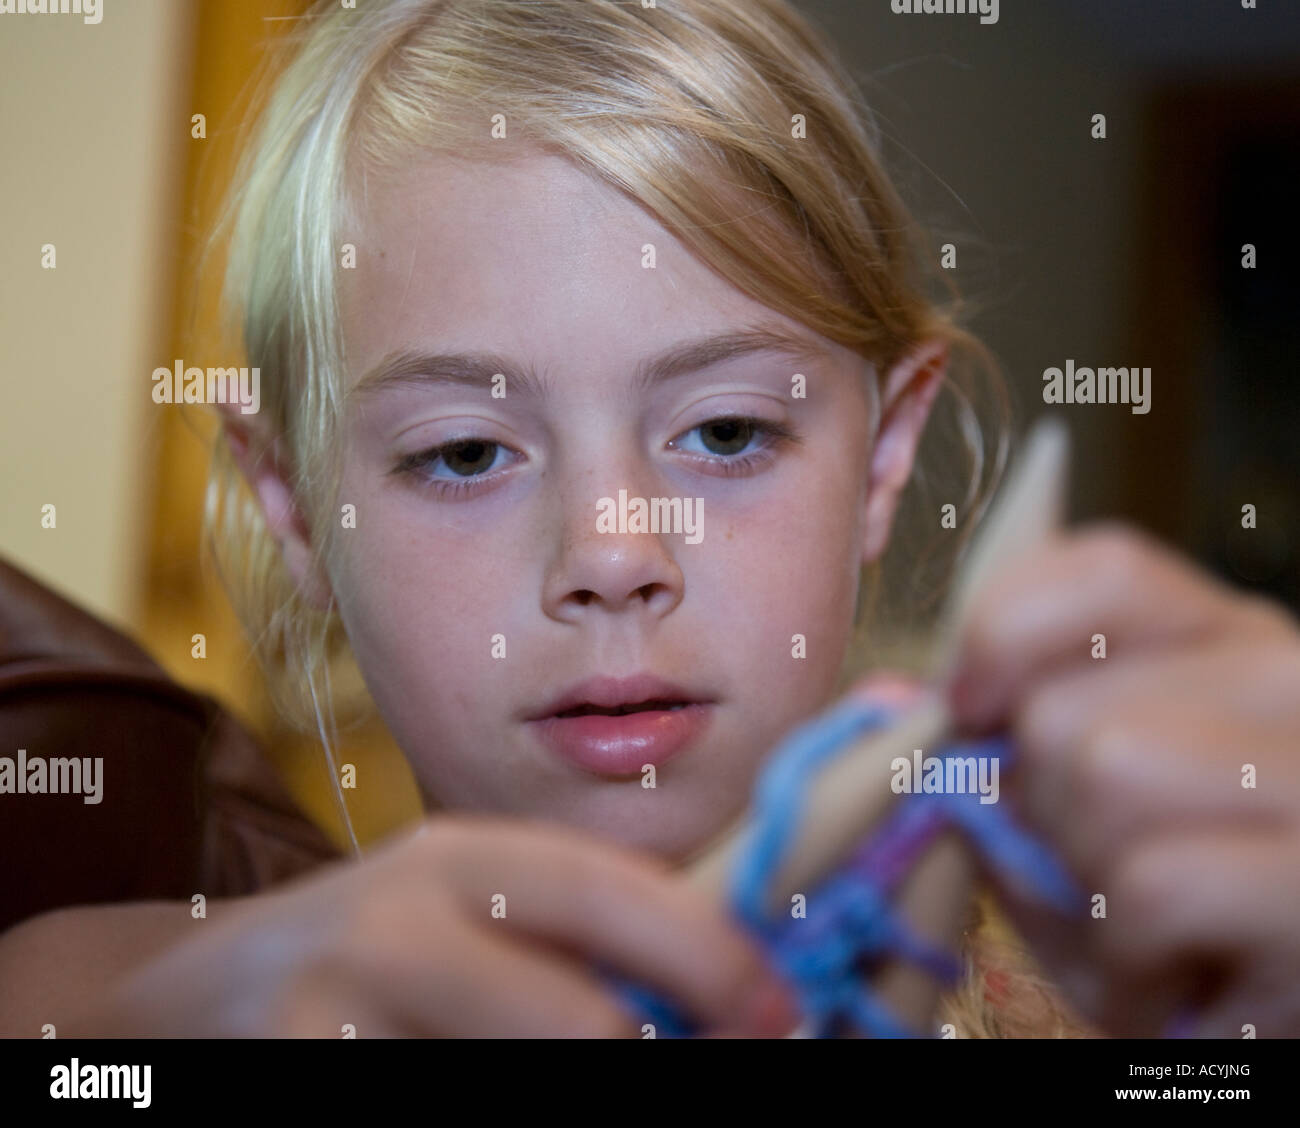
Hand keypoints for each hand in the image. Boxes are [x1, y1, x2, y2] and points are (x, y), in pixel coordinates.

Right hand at [61, 814, 801, 1036]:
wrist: (184, 1001)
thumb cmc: (368, 959)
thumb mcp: (466, 914)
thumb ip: (575, 936)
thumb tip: (734, 987)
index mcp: (460, 857)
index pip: (608, 892)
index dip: (709, 955)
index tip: (777, 1011)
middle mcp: (396, 918)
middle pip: (580, 1025)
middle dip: (647, 1058)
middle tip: (679, 1063)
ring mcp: (331, 1008)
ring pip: (522, 1076)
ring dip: (553, 1085)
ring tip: (518, 1055)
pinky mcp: (291, 1074)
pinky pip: (428, 1105)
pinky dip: (473, 1100)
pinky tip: (448, 1070)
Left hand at [944, 522, 1299, 1036]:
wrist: (1244, 1037)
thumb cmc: (1151, 923)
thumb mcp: (1072, 813)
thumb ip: (1005, 743)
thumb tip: (915, 700)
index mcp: (1227, 644)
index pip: (1105, 570)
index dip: (1002, 631)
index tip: (970, 711)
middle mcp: (1293, 682)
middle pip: (1068, 702)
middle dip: (1037, 810)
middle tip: (1092, 874)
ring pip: (1105, 771)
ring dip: (1081, 884)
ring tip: (1133, 929)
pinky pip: (1153, 888)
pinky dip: (1129, 959)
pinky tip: (1172, 982)